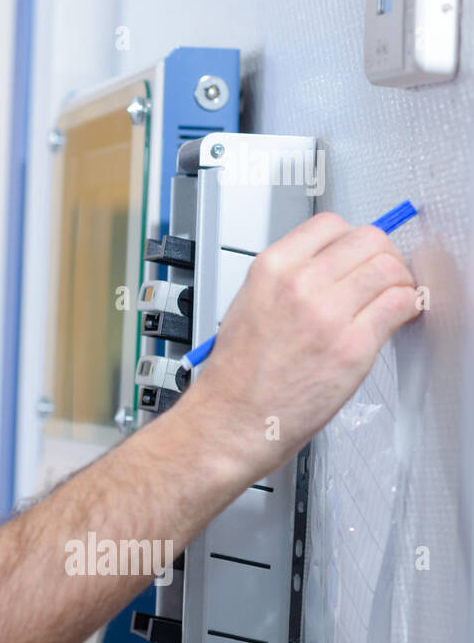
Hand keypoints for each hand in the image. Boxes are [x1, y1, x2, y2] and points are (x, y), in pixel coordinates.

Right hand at [177, 212, 420, 483]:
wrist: (233, 418)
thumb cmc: (237, 374)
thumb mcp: (247, 304)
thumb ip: (288, 279)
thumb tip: (331, 267)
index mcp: (270, 269)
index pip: (331, 224)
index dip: (351, 239)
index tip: (357, 255)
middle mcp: (299, 284)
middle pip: (368, 240)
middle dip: (382, 256)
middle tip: (383, 277)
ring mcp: (327, 313)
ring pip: (390, 268)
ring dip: (400, 282)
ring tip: (392, 300)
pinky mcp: (353, 346)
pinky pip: (401, 304)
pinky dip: (408, 307)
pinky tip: (396, 319)